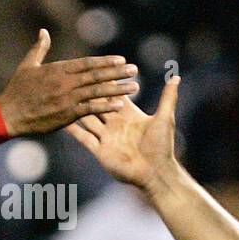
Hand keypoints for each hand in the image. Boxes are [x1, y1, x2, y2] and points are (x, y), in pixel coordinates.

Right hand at [0, 29, 139, 135]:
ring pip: (97, 92)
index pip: (87, 64)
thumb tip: (43, 31)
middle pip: (97, 76)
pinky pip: (90, 110)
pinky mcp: (66, 115)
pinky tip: (120, 105)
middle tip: (135, 70)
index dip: (106, 62)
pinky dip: (105, 107)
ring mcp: (67, 99)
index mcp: (58, 69)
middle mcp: (65, 83)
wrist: (9, 114)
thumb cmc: (17, 90)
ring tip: (135, 87)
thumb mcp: (27, 65)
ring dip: (118, 89)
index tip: (122, 59)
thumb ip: (39, 49)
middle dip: (118, 73)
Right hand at [65, 76, 180, 190]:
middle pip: (98, 103)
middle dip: (88, 91)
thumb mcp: (165, 118)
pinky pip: (84, 138)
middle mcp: (115, 124)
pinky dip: (73, 129)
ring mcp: (106, 137)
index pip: (114, 94)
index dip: (107, 82)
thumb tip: (175, 75)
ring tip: (63, 95)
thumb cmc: (162, 146)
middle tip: (74, 77)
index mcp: (129, 115)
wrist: (155, 172)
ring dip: (77, 108)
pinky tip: (63, 119)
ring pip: (88, 118)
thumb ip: (168, 97)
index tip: (96, 67)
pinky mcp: (99, 150)